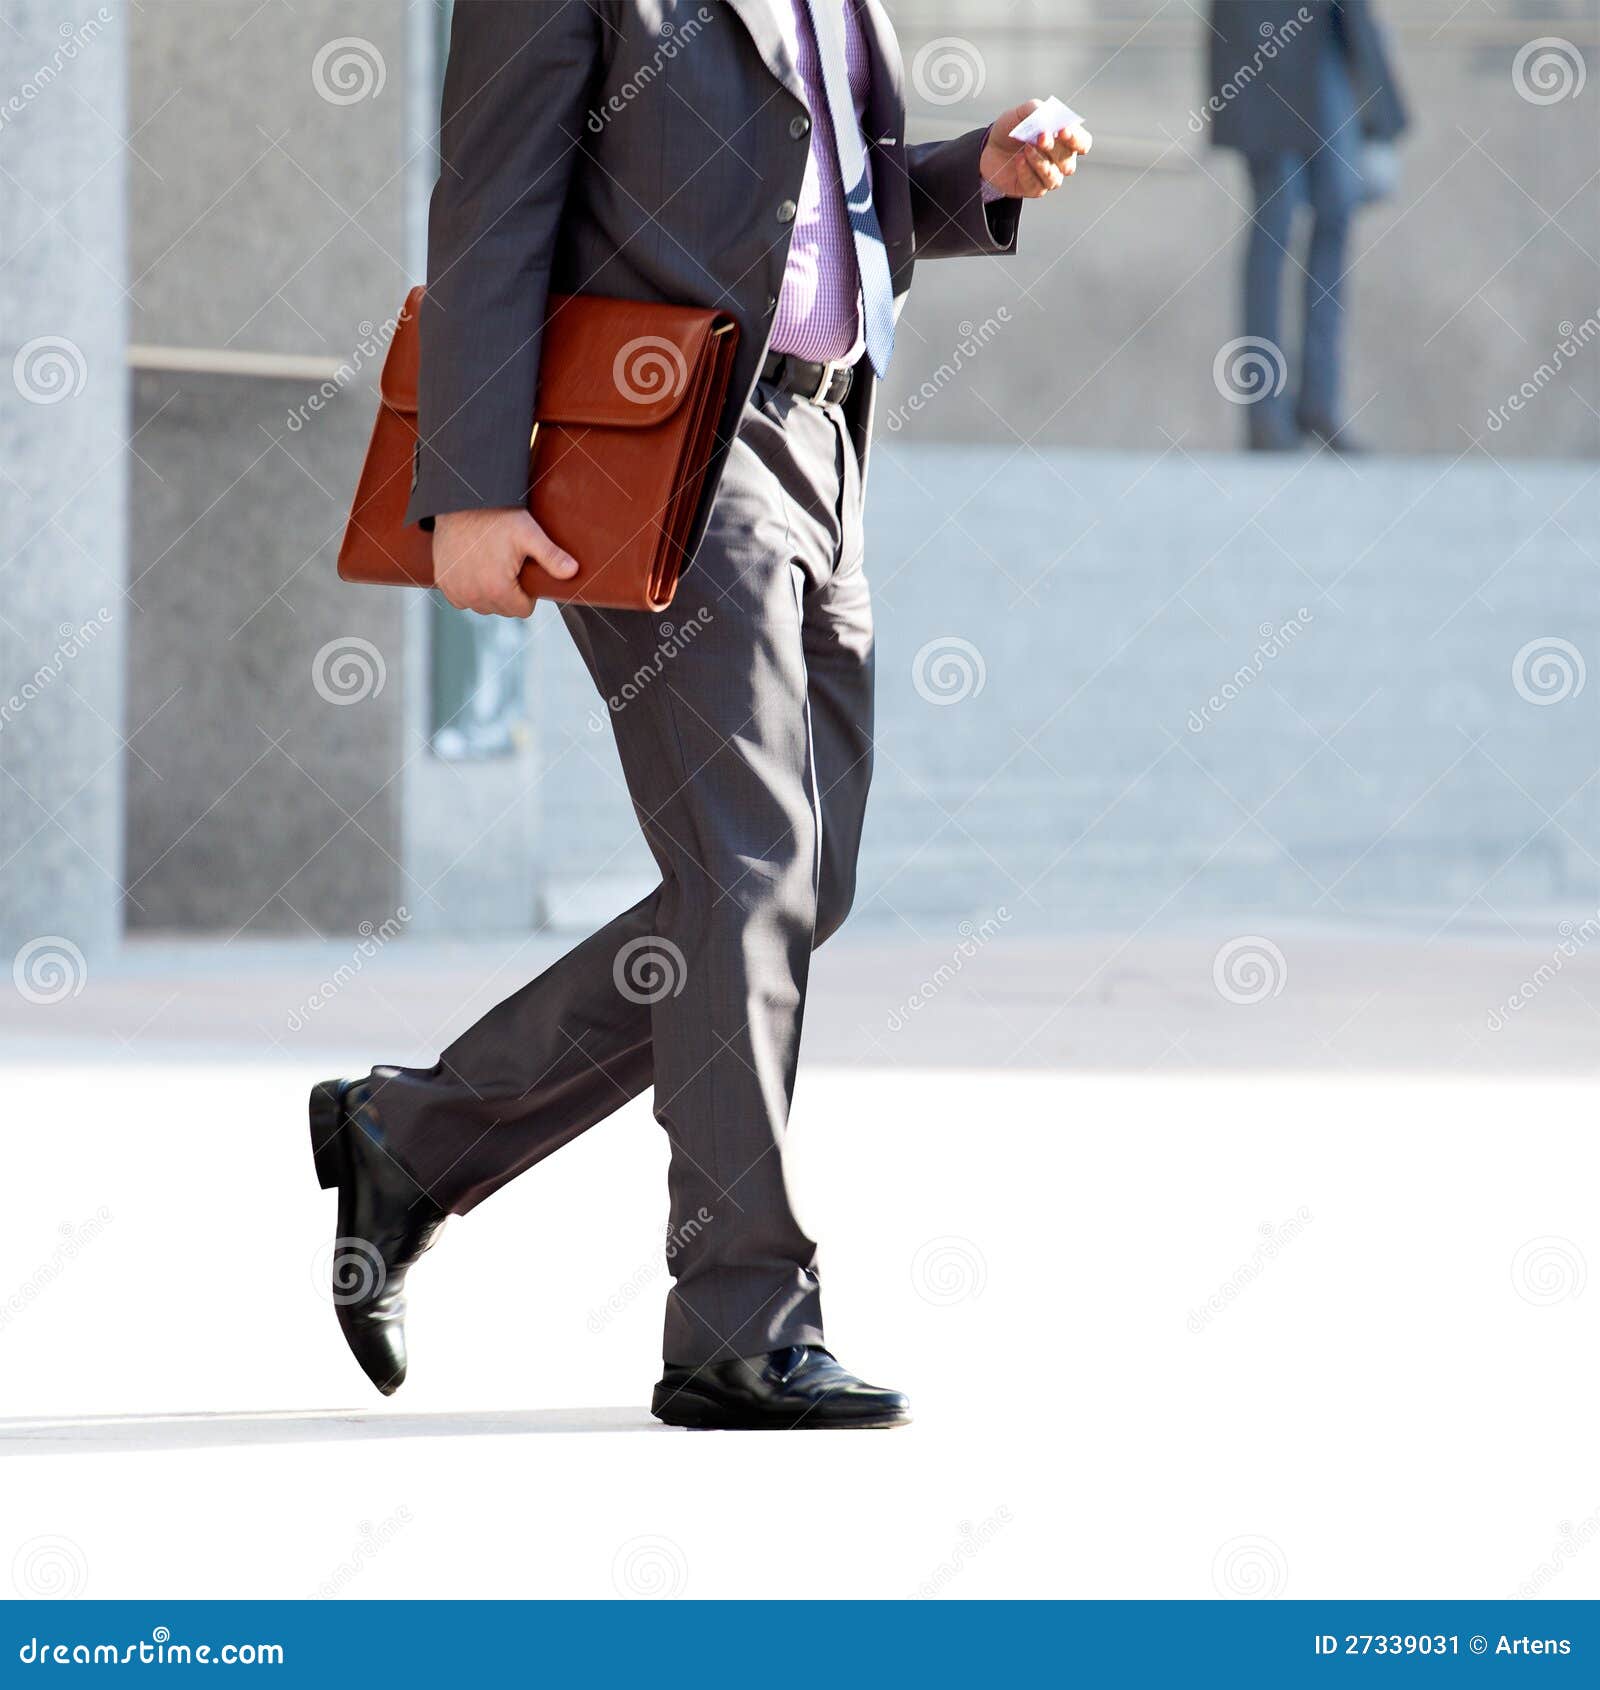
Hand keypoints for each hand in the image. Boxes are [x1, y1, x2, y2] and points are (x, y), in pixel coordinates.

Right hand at [432, 507, 577, 617]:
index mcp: (497, 589)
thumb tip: (573, 572)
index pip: (522, 610)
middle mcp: (473, 595)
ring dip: (489, 592)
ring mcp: (456, 590)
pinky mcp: (443, 582)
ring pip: (482, 605)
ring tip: (491, 564)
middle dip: (509, 593)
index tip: (523, 572)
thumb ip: (551, 556)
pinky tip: (475, 568)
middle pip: (502, 609)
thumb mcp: (529, 534)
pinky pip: (462, 599)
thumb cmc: (497, 515)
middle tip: (508, 565)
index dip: (527, 593)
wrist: (462, 500)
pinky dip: (469, 588)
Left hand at [980, 99, 1091, 198]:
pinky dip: (1027, 172)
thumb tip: (1046, 115)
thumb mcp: (1021, 113)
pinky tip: (1018, 161)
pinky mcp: (1034, 189)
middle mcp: (1061, 161)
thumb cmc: (1012, 130)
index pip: (1083, 143)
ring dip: (1041, 162)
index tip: (1063, 130)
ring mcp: (1048, 177)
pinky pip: (1036, 186)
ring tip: (1026, 148)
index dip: (1076, 139)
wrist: (990, 148)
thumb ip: (1035, 109)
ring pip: (1054, 178)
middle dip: (1054, 149)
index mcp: (1065, 140)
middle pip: (1068, 162)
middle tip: (1040, 137)